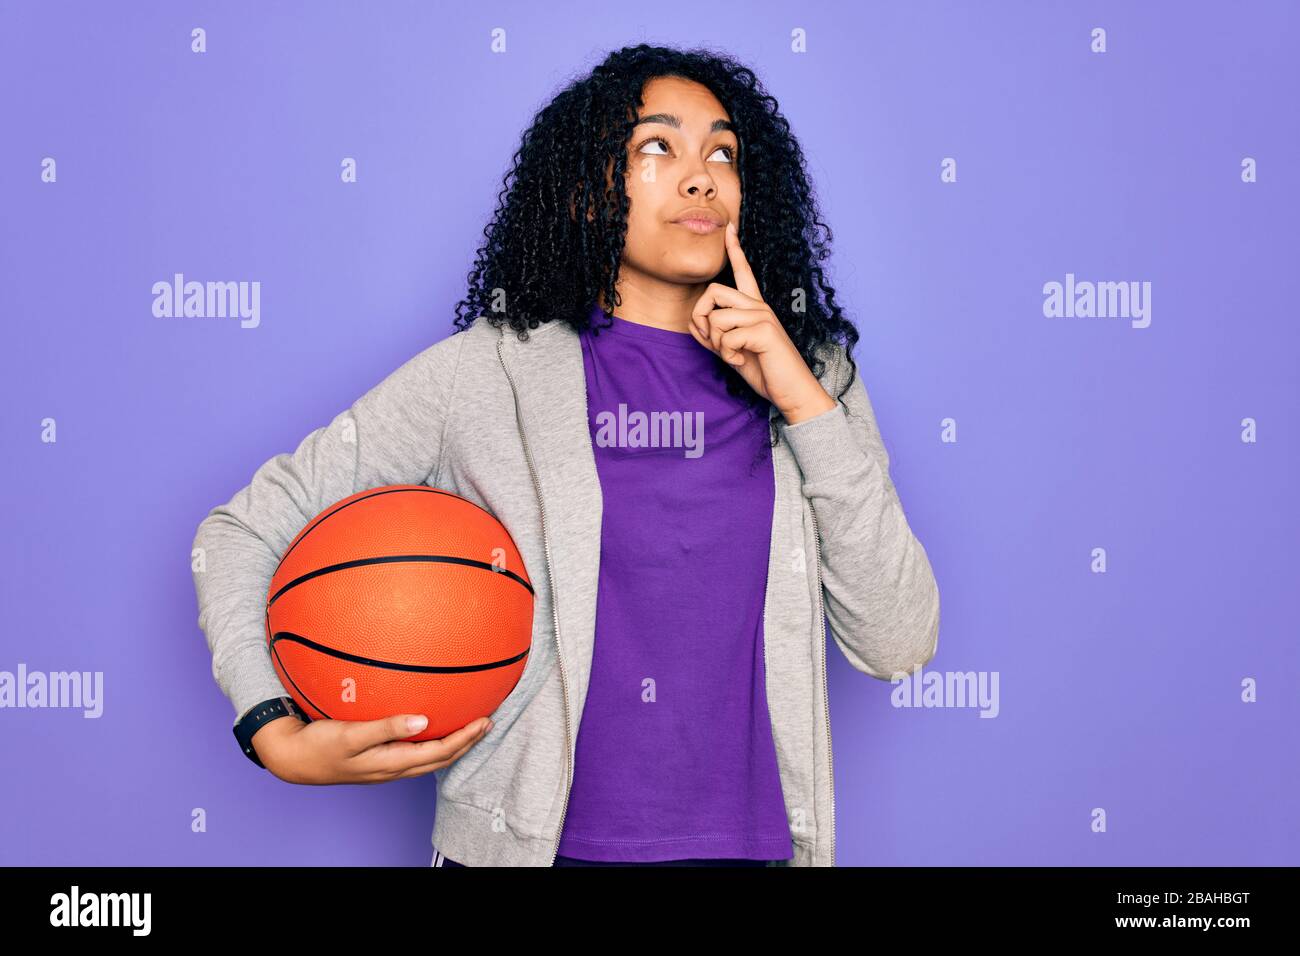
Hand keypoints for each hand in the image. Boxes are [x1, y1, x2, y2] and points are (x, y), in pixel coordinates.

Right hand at [251, 712, 493, 785]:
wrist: (291, 758)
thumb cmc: (318, 745)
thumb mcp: (352, 734)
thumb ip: (387, 728)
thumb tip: (423, 721)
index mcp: (390, 763)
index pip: (439, 753)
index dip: (465, 738)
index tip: (484, 721)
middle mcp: (392, 768)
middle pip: (440, 759)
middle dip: (466, 742)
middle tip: (487, 723)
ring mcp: (385, 767)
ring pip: (429, 759)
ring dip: (452, 744)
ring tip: (469, 727)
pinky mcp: (377, 760)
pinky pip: (415, 754)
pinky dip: (432, 743)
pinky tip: (432, 729)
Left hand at [687, 222, 837, 424]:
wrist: (792, 391)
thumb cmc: (765, 372)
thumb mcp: (732, 352)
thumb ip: (714, 336)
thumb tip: (695, 323)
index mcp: (754, 308)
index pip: (743, 272)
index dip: (735, 249)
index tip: (728, 228)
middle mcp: (759, 306)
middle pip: (713, 290)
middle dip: (700, 317)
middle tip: (713, 343)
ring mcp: (763, 316)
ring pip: (716, 317)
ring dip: (716, 343)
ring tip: (733, 356)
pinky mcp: (764, 330)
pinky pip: (726, 337)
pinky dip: (727, 355)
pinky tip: (742, 362)